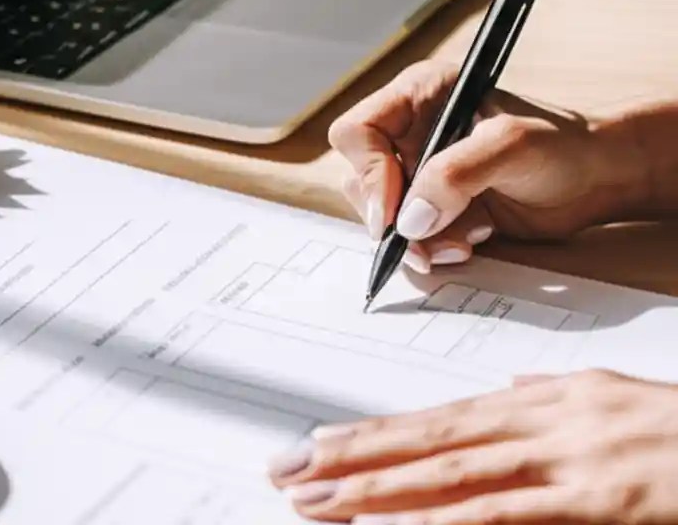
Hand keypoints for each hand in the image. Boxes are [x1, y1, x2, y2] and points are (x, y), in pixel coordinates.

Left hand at [268, 370, 677, 523]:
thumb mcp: (611, 396)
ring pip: (450, 475)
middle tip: (287, 469)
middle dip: (350, 456)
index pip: (438, 417)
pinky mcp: (596, 500)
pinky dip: (443, 522)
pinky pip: (504, 514)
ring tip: (318, 501)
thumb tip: (506, 386)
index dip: (374, 431)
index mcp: (541, 399)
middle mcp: (542, 420)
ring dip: (376, 490)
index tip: (317, 441)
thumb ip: (550, 395)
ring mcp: (567, 460)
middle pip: (427, 440)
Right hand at [328, 60, 642, 271]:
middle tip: (425, 238)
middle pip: (362, 178)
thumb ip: (455, 175)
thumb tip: (409, 218)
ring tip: (463, 240)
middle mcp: (411, 132)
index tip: (393, 212)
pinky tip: (470, 242)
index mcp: (419, 96)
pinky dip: (434, 248)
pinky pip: (411, 235)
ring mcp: (421, 172)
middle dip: (393, 215)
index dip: (369, 172)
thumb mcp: (511, 146)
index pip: (358, 132)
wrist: (601, 180)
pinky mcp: (436, 206)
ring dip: (417, 238)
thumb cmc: (564, 145)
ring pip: (384, 214)